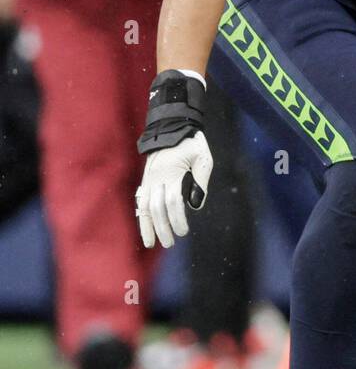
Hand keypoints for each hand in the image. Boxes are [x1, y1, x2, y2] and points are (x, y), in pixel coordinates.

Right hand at [135, 131, 212, 248]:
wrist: (173, 124)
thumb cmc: (192, 142)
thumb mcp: (203, 157)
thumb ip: (201, 181)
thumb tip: (195, 205)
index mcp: (171, 172)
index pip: (172, 201)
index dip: (177, 219)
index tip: (183, 231)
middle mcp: (156, 176)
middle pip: (156, 208)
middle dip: (162, 228)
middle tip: (169, 244)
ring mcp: (148, 178)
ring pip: (143, 206)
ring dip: (147, 226)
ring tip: (150, 243)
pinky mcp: (146, 178)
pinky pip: (140, 199)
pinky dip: (141, 214)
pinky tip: (144, 226)